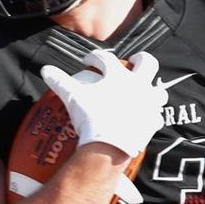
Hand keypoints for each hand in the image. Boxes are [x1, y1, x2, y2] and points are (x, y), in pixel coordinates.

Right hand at [41, 50, 167, 157]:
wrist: (109, 146)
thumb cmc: (91, 118)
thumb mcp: (72, 97)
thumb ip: (59, 81)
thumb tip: (45, 69)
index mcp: (118, 75)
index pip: (106, 58)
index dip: (95, 57)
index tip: (88, 60)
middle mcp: (138, 84)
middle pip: (147, 62)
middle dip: (140, 60)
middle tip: (133, 62)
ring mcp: (148, 103)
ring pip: (159, 90)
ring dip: (153, 90)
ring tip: (144, 92)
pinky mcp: (152, 121)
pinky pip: (156, 117)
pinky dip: (151, 117)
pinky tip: (144, 118)